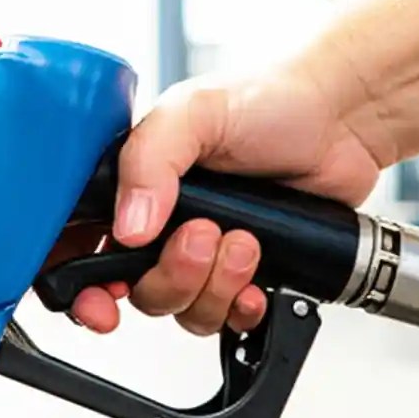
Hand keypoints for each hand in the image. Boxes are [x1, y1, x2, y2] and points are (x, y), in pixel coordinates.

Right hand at [51, 66, 381, 335]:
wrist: (341, 119)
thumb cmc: (268, 100)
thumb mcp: (192, 112)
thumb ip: (148, 161)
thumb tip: (128, 226)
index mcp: (130, 184)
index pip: (77, 243)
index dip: (78, 281)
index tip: (99, 298)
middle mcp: (159, 223)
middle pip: (134, 290)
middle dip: (169, 276)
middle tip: (200, 238)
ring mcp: (200, 251)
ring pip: (180, 309)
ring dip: (213, 284)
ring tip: (244, 239)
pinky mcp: (242, 273)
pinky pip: (225, 317)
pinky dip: (241, 305)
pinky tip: (258, 276)